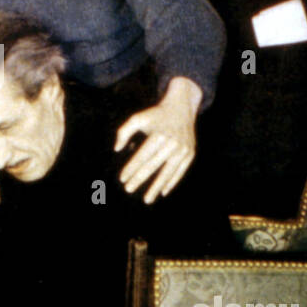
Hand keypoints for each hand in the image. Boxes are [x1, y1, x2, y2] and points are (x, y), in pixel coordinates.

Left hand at [114, 76, 201, 202]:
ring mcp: (183, 149)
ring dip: (156, 187)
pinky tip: (162, 192)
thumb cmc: (155, 114)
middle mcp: (172, 143)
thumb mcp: (138, 118)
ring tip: (147, 199)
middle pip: (153, 166)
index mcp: (159, 135)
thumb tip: (116, 149)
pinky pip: (180, 171)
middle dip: (139, 179)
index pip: (142, 157)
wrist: (181, 107)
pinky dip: (171, 182)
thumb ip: (124, 131)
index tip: (122, 178)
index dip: (131, 168)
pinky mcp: (190, 153)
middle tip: (128, 189)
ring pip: (168, 172)